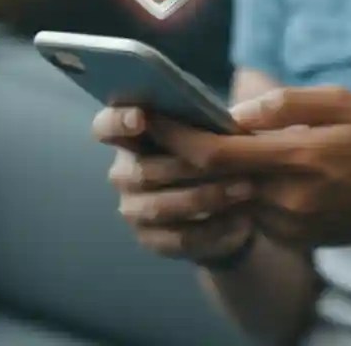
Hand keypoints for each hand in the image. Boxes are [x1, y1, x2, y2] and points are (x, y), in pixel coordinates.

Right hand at [93, 104, 256, 264]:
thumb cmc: (217, 155)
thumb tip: (229, 109)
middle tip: (233, 163)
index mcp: (132, 137)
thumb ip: (208, 120)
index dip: (117, 122)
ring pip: (160, 207)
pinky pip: (180, 238)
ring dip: (206, 198)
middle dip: (189, 167)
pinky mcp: (152, 241)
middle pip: (142, 171)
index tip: (140, 119)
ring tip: (245, 189)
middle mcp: (124, 173)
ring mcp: (134, 210)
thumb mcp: (214, 132)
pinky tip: (242, 220)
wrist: (227, 208)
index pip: (106, 126)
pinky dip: (214, 229)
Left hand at [147, 87, 350, 248]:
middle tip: (155, 130)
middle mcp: (287, 197)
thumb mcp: (342, 103)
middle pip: (212, 180)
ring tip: (194, 146)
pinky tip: (240, 171)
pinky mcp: (292, 239)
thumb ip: (285, 105)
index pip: (217, 153)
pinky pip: (251, 212)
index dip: (177, 136)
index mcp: (298, 157)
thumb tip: (234, 113)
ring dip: (210, 174)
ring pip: (230, 196)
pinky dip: (239, 190)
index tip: (151, 116)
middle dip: (179, 156)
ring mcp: (289, 224)